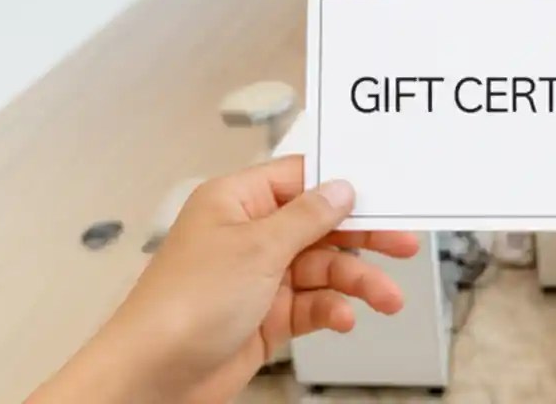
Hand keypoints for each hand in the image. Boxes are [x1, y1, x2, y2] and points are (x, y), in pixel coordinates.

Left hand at [28, 157, 418, 403]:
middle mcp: (247, 235)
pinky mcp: (264, 316)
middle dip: (362, 237)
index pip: (301, 179)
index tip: (383, 194)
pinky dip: (331, 310)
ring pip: (322, 269)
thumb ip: (307, 217)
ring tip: (386, 298)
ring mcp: (257, 277)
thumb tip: (340, 190)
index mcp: (236, 202)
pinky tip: (343, 319)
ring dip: (356, 282)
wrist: (153, 376)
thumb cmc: (181, 306)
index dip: (343, 186)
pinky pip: (311, 304)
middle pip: (320, 226)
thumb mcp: (257, 249)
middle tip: (402, 244)